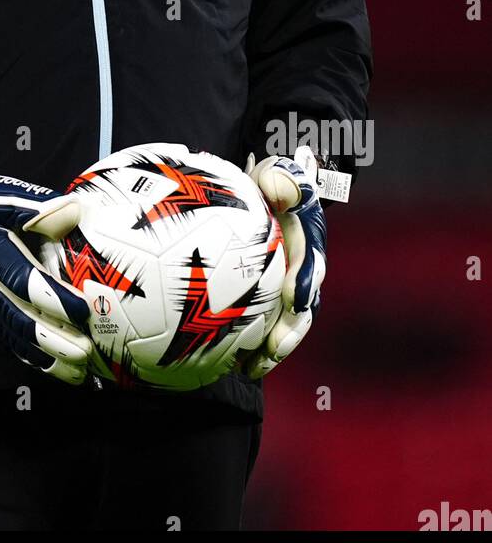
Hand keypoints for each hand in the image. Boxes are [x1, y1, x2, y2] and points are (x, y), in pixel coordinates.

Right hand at [0, 169, 94, 385]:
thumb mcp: (6, 196)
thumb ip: (39, 205)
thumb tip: (77, 211)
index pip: (24, 281)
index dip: (53, 298)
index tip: (83, 309)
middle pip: (19, 318)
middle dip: (53, 339)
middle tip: (86, 350)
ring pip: (14, 336)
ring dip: (46, 357)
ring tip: (79, 370)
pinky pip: (9, 338)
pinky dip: (32, 358)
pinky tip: (58, 369)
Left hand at [239, 145, 326, 379]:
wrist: (262, 195)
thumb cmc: (268, 185)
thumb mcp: (275, 174)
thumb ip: (283, 178)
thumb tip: (285, 191)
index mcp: (307, 243)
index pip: (310, 265)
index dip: (304, 284)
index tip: (294, 300)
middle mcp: (303, 271)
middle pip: (302, 306)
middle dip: (291, 330)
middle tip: (273, 349)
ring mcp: (287, 289)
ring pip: (285, 325)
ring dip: (273, 349)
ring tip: (252, 368)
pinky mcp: (270, 303)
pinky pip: (263, 328)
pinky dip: (252, 347)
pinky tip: (232, 364)